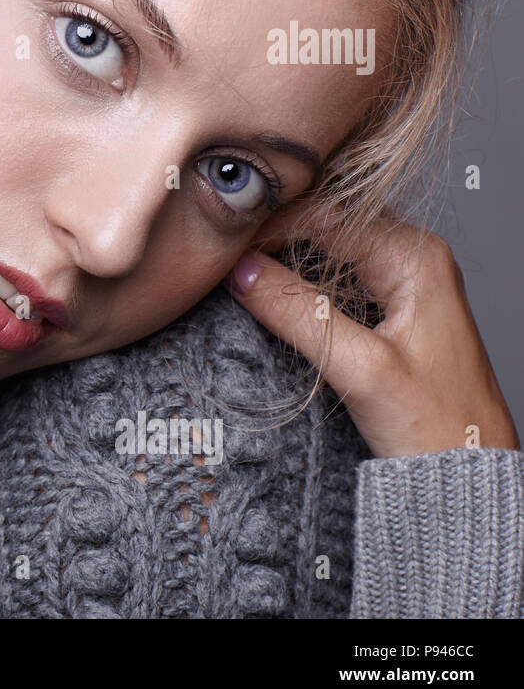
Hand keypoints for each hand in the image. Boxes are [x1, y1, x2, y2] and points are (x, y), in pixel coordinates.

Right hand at [228, 208, 519, 457]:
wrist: (467, 474)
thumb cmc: (440, 428)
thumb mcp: (361, 369)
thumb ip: (298, 314)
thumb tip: (241, 273)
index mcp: (416, 259)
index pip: (326, 215)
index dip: (269, 225)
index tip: (223, 247)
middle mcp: (413, 258)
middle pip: (327, 221)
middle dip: (273, 233)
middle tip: (222, 254)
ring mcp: (402, 280)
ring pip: (327, 245)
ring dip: (281, 254)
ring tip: (235, 269)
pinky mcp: (388, 305)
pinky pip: (333, 272)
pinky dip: (296, 276)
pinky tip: (266, 288)